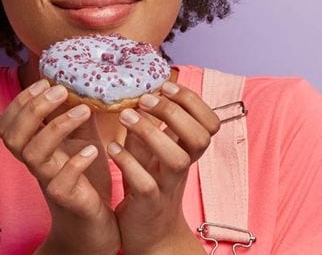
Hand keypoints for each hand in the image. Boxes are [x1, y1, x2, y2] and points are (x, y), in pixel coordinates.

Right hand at [0, 80, 119, 254]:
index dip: (20, 101)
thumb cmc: (85, 174)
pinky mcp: (66, 198)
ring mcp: (48, 181)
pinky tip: (92, 149)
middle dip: (34, 108)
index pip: (8, 123)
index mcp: (34, 147)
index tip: (44, 81)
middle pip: (14, 136)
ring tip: (84, 110)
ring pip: (34, 154)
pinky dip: (75, 162)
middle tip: (61, 90)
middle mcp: (35, 163)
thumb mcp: (80, 136)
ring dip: (57, 127)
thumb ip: (76, 110)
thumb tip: (81, 77)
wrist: (94, 221)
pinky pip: (61, 181)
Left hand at [107, 81, 220, 253]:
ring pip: (176, 159)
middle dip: (174, 112)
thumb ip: (148, 126)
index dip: (193, 101)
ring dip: (151, 134)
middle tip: (145, 99)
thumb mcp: (151, 153)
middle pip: (199, 137)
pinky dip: (129, 163)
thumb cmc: (149, 185)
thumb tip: (138, 92)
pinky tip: (112, 149)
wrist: (150, 234)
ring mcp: (168, 187)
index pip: (209, 122)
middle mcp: (183, 167)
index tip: (166, 86)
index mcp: (187, 151)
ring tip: (125, 117)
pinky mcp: (149, 205)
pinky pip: (145, 183)